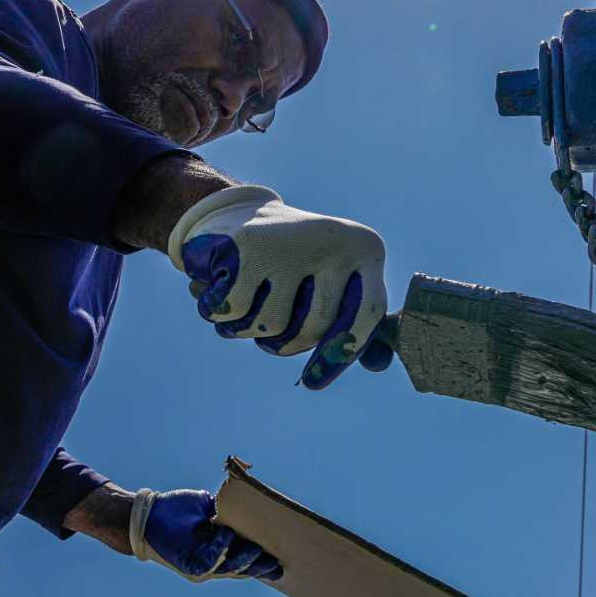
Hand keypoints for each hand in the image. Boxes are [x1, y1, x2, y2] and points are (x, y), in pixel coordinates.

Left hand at [130, 488, 280, 581]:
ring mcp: (201, 567)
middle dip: (261, 566)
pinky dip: (220, 548)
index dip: (264, 565)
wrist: (147, 515)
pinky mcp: (188, 565)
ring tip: (258, 548)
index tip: (282, 565)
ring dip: (245, 558)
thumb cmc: (177, 510)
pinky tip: (227, 534)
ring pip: (230, 568)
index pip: (246, 561)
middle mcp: (213, 563)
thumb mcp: (209, 505)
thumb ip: (228, 508)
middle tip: (278, 562)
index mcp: (220, 551)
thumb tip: (250, 499)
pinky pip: (210, 561)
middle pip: (243, 569)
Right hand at [166, 186, 387, 388]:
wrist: (240, 214)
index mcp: (366, 248)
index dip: (343, 353)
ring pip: (272, 325)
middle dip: (285, 343)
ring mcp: (294, 240)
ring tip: (244, 307)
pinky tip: (217, 299)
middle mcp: (336, 239)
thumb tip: (378, 365)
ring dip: (248, 331)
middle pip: (316, 327)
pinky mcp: (249, 243)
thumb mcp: (333, 283)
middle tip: (269, 335)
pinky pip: (235, 310)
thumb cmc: (298, 263)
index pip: (369, 313)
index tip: (313, 383)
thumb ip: (355, 322)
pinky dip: (223, 317)